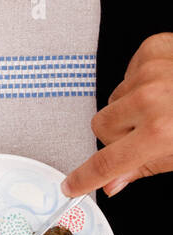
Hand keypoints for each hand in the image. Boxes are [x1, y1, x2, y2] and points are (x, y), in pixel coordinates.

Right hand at [62, 33, 172, 196]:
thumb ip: (145, 168)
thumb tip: (114, 184)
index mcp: (160, 133)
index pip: (108, 162)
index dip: (86, 176)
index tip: (72, 185)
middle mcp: (151, 100)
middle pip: (102, 126)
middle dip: (118, 134)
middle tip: (145, 134)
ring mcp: (150, 71)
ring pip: (115, 98)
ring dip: (132, 106)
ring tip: (164, 104)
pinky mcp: (152, 49)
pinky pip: (127, 72)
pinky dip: (142, 80)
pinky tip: (166, 83)